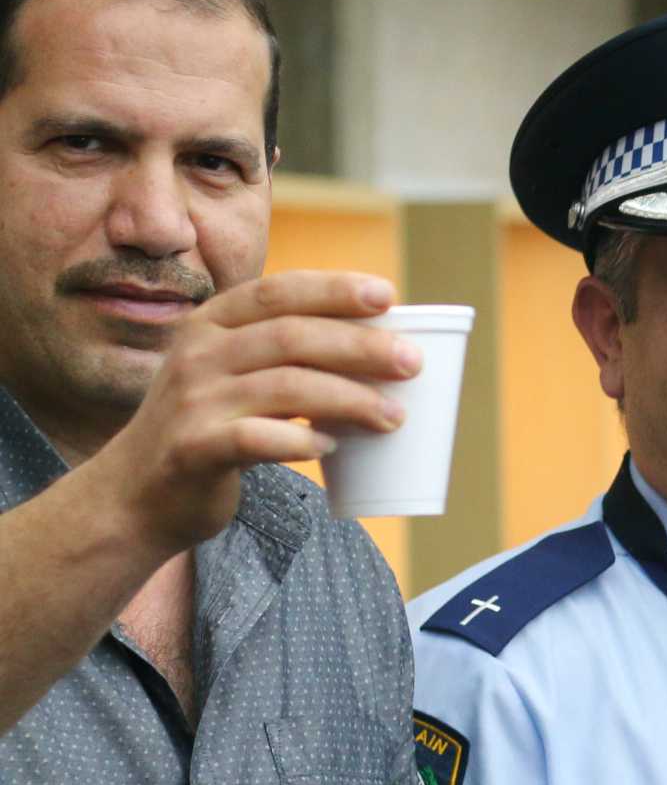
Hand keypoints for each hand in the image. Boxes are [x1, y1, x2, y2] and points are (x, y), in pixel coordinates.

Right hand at [93, 272, 417, 554]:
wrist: (136, 495)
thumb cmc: (208, 427)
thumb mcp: (232, 375)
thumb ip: (284, 356)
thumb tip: (383, 350)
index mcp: (211, 325)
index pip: (277, 292)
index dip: (333, 290)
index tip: (387, 296)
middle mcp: (197, 354)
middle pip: (292, 337)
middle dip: (361, 347)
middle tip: (412, 363)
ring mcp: (192, 401)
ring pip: (286, 387)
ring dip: (350, 399)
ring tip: (393, 416)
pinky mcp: (193, 449)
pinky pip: (256, 439)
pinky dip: (300, 442)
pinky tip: (330, 449)